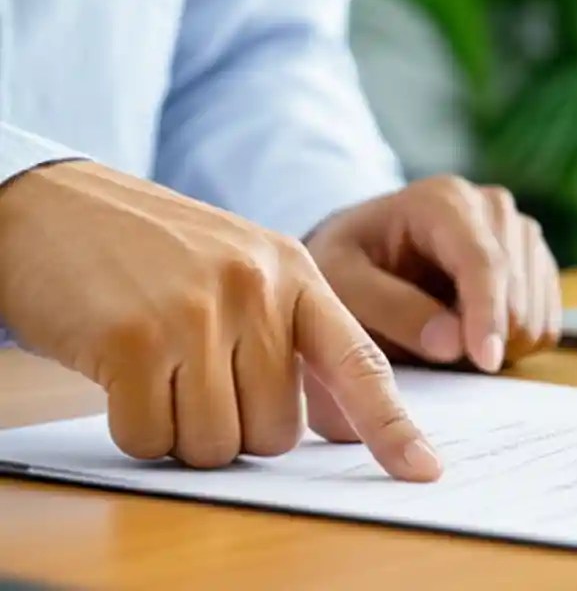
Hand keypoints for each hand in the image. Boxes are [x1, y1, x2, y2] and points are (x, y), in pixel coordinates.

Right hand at [0, 162, 440, 480]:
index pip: (359, 362)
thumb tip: (341, 422)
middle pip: (278, 431)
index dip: (391, 425)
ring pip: (216, 444)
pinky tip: (119, 372)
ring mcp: (196, 313)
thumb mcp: (244, 267)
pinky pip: (151, 438)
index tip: (423, 470)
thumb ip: (294, 333)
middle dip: (237, 426)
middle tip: (196, 374)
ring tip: (157, 366)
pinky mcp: (133, 341)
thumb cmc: (155, 250)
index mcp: (295, 273)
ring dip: (182, 429)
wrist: (56, 203)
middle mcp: (256, 290)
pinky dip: (134, 427)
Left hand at [305, 175, 561, 373]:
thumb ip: (390, 309)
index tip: (485, 362)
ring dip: (495, 344)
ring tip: (444, 333)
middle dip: (481, 335)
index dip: (487, 315)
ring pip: (536, 315)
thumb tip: (454, 344)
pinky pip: (546, 326)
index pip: (481, 261)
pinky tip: (471, 329)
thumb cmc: (345, 266)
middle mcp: (494, 207)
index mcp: (444, 200)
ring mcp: (522, 232)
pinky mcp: (538, 264)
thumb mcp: (341, 283)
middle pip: (516, 293)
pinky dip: (512, 344)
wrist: (365, 253)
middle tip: (428, 346)